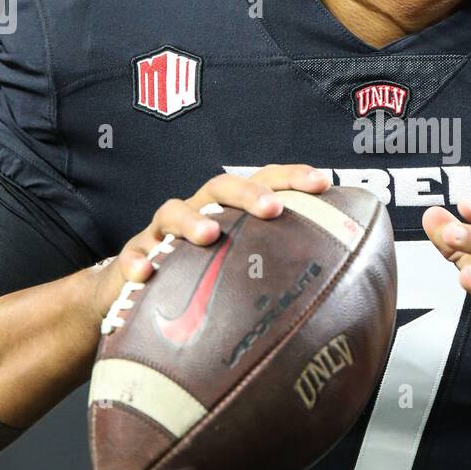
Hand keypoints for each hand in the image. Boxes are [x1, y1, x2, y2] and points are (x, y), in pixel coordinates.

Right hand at [88, 164, 329, 322]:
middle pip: (221, 186)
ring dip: (191, 219)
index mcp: (229, 210)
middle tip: (272, 209)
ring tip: (209, 234)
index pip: (264, 182)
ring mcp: (162, 234)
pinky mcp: (135, 257)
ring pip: (172, 211)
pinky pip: (133, 255)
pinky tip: (146, 273)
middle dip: (248, 193)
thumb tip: (337, 288)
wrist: (134, 291)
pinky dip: (138, 261)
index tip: (323, 182)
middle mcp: (197, 211)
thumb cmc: (200, 275)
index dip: (292, 177)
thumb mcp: (239, 267)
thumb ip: (277, 267)